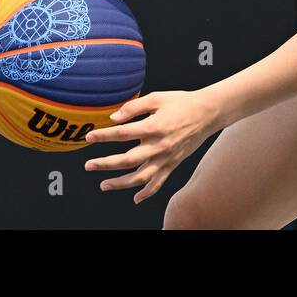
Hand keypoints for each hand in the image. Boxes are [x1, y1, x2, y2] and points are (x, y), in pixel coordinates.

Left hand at [83, 90, 221, 202]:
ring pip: (141, 177)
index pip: (123, 133)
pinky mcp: (173, 164)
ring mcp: (167, 158)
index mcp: (154, 126)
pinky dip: (147, 193)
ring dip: (120, 184)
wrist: (208, 113)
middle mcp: (160, 145)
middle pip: (128, 160)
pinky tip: (136, 198)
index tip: (89, 137)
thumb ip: (134, 107)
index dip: (104, 135)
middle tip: (88, 165)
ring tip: (104, 185)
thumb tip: (114, 118)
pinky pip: (159, 183)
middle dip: (105, 164)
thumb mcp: (157, 97)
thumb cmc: (181, 102)